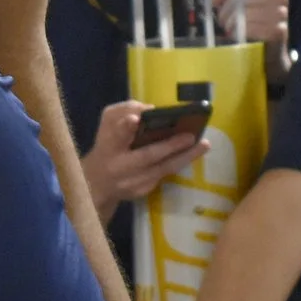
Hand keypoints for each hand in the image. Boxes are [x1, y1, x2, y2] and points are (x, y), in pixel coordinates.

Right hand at [82, 100, 208, 221]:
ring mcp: (131, 182)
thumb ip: (123, 112)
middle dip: (169, 146)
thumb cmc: (106, 145)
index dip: (125, 128)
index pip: (115, 135)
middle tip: (190, 136)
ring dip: (184, 157)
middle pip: (146, 156)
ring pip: (162, 169)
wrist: (97, 183)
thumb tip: (150, 109)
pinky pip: (163, 175)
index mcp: (108, 145)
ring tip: (203, 144)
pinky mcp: (142, 191)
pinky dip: (178, 163)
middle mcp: (119, 166)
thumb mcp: (108, 123)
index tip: (136, 120)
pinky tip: (193, 154)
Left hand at [210, 0, 287, 46]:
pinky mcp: (279, 32)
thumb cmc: (252, 14)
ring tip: (228, 27)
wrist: (267, 45)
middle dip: (227, 8)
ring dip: (231, 22)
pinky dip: (241, 33)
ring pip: (247, 13)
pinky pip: (253, 29)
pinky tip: (238, 35)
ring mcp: (282, 14)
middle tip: (220, 17)